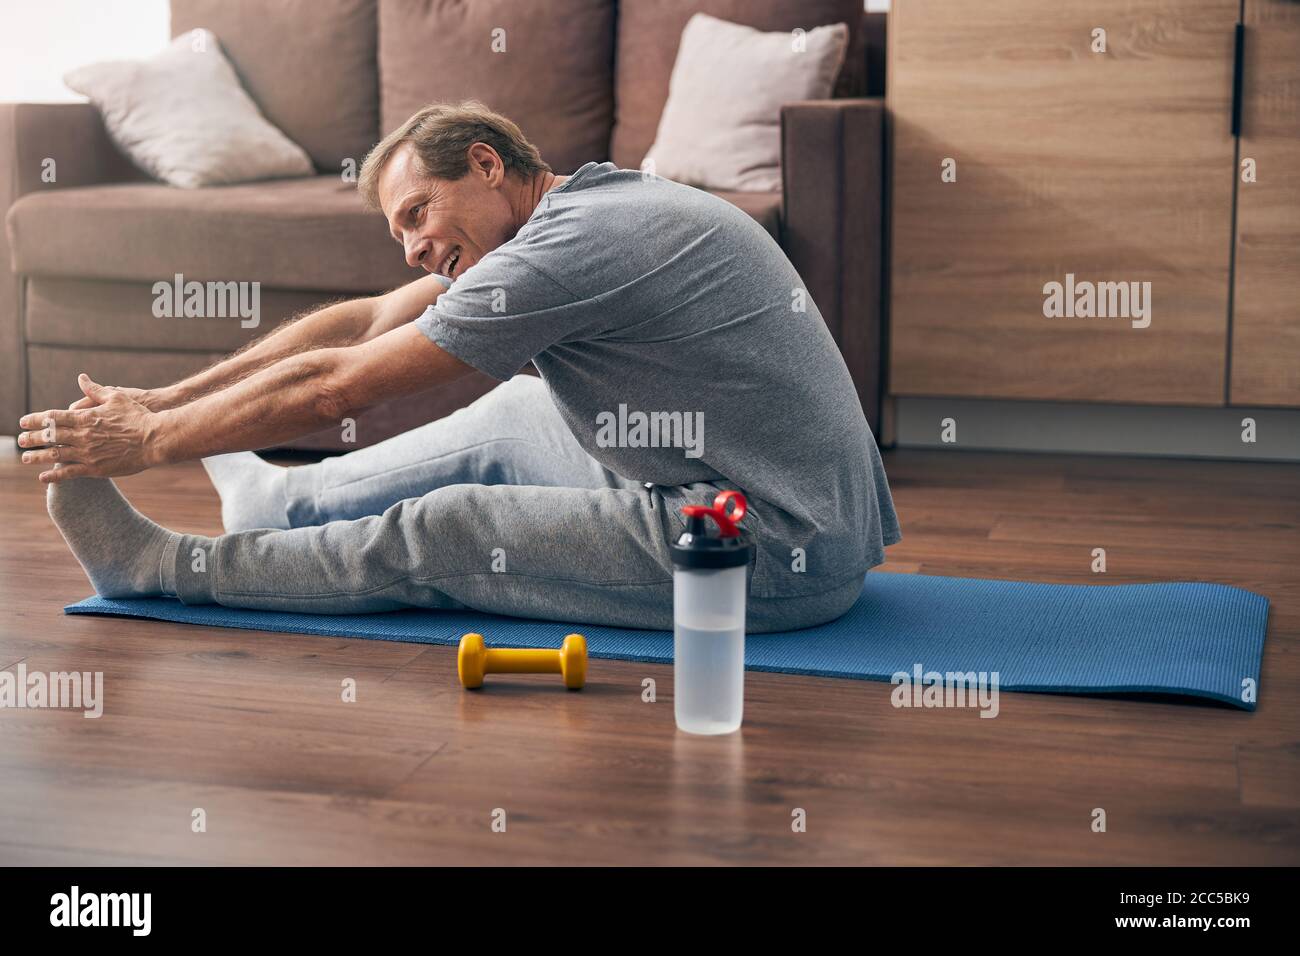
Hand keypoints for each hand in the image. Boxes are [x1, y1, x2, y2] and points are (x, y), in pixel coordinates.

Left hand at [18, 374, 163, 482]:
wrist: (155, 439)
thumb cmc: (139, 416)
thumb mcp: (117, 397)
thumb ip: (95, 390)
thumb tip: (81, 377)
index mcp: (85, 417)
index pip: (52, 417)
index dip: (35, 419)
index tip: (23, 421)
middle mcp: (82, 435)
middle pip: (48, 436)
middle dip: (31, 438)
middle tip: (20, 440)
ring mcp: (87, 453)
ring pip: (55, 455)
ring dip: (37, 457)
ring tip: (26, 458)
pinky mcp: (96, 468)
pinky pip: (69, 473)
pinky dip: (54, 475)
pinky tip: (42, 477)